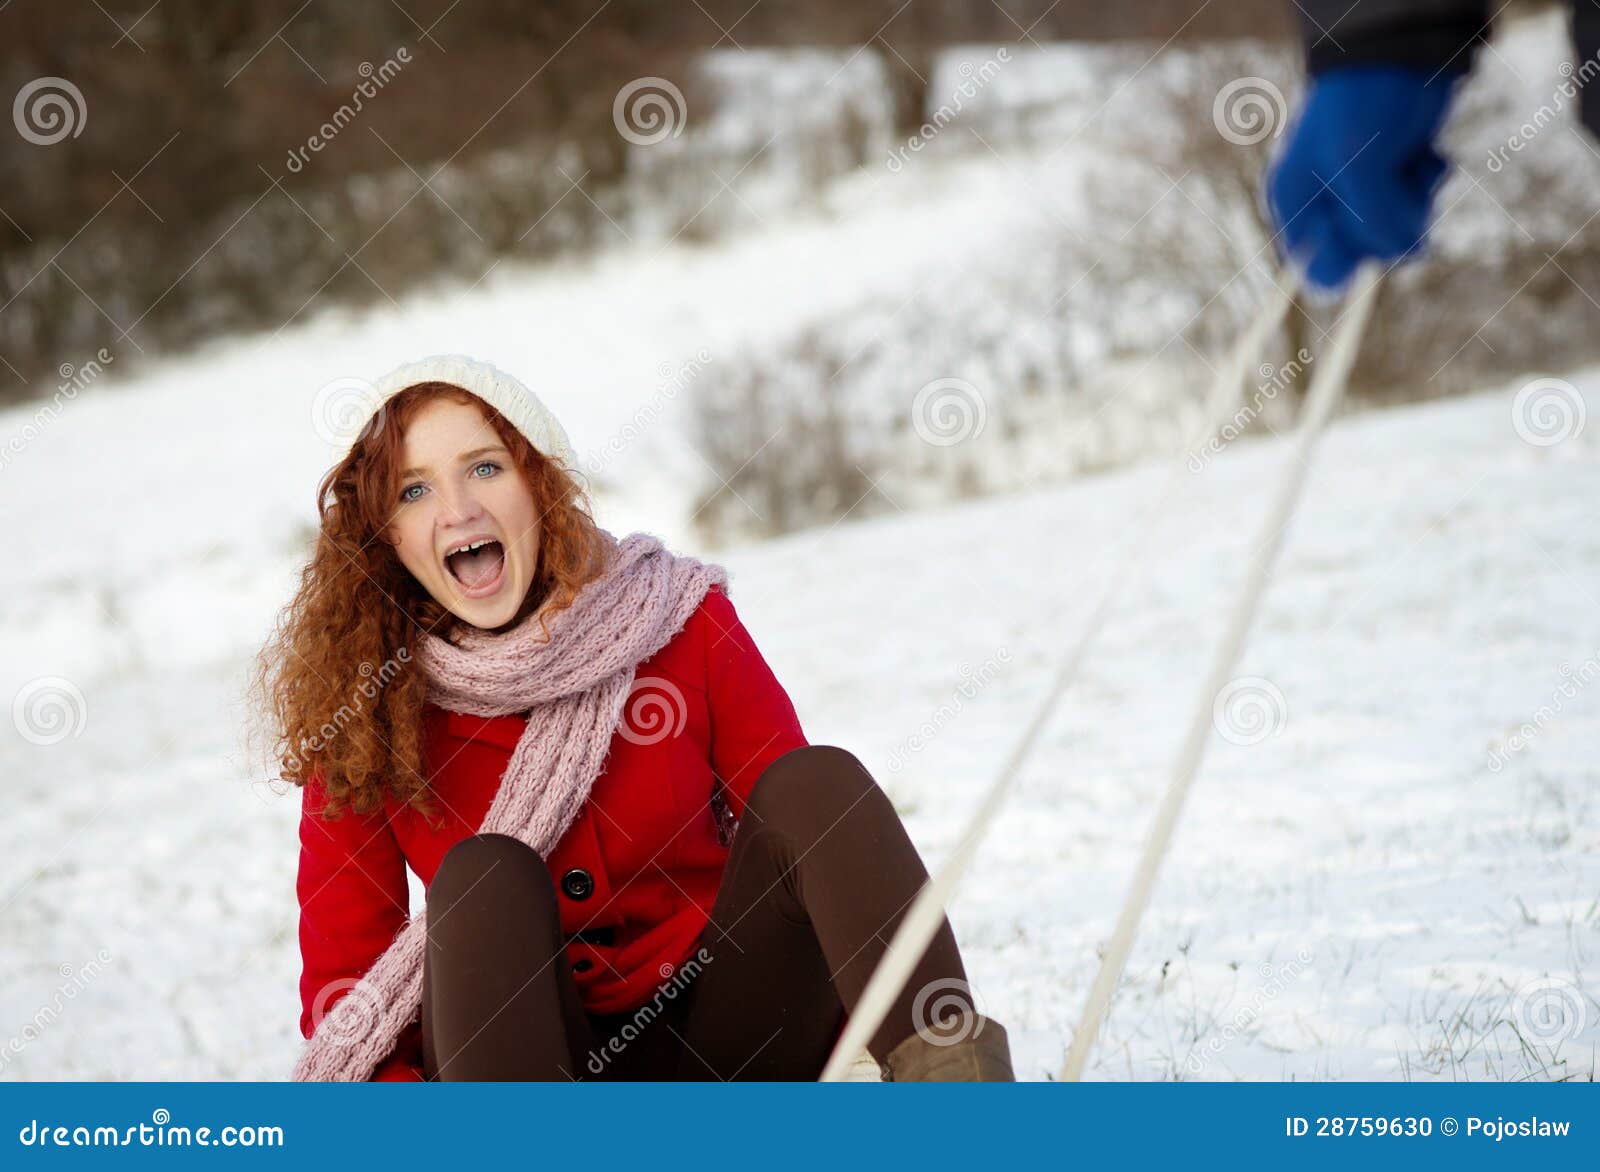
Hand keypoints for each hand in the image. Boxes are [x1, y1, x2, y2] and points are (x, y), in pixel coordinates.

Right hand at [1266, 66, 1460, 291]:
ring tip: (1413, 164)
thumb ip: (1375, 222)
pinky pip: (1419, 208)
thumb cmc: (1361, 103)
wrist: (1399, 50)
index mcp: (1296, 207)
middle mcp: (1325, 207)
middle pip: (1368, 255)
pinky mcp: (1395, 179)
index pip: (1321, 272)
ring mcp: (1360, 195)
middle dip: (1390, 224)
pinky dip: (1428, 183)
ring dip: (1415, 203)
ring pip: (1399, 234)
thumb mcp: (1360, 167)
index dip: (1351, 256)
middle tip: (1395, 182)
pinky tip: (1424, 155)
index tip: (1360, 218)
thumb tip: (1412, 252)